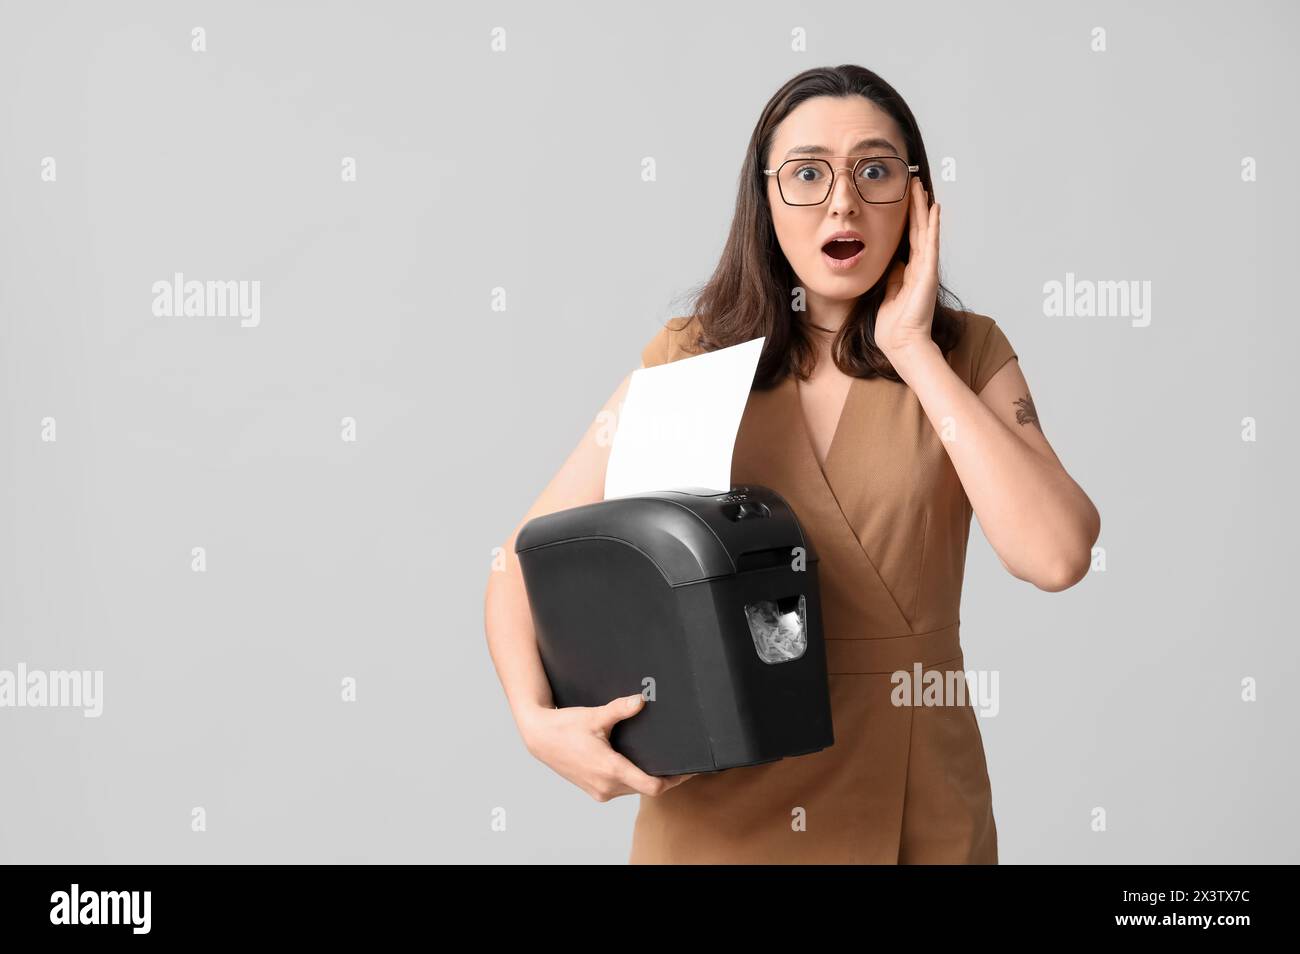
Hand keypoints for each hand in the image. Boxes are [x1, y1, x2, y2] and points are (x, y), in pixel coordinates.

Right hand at [520, 694, 698, 801]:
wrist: (540, 738)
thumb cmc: (564, 727)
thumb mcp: (594, 716)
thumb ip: (620, 709)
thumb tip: (641, 700)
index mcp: (610, 769)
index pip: (652, 786)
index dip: (674, 780)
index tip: (689, 771)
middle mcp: (606, 785)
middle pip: (647, 788)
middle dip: (665, 778)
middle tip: (682, 763)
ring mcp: (600, 791)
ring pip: (634, 790)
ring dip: (648, 780)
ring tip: (663, 763)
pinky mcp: (595, 790)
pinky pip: (622, 789)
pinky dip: (634, 780)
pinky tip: (639, 765)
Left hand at [874, 177, 940, 363]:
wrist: (901, 343)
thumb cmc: (893, 326)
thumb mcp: (887, 294)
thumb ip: (892, 277)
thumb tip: (892, 261)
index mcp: (910, 272)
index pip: (910, 238)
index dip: (909, 218)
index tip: (907, 198)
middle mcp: (921, 267)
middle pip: (919, 229)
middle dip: (917, 206)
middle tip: (915, 182)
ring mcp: (926, 269)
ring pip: (925, 231)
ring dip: (923, 208)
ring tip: (923, 187)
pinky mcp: (927, 273)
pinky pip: (929, 243)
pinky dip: (931, 225)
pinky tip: (934, 208)